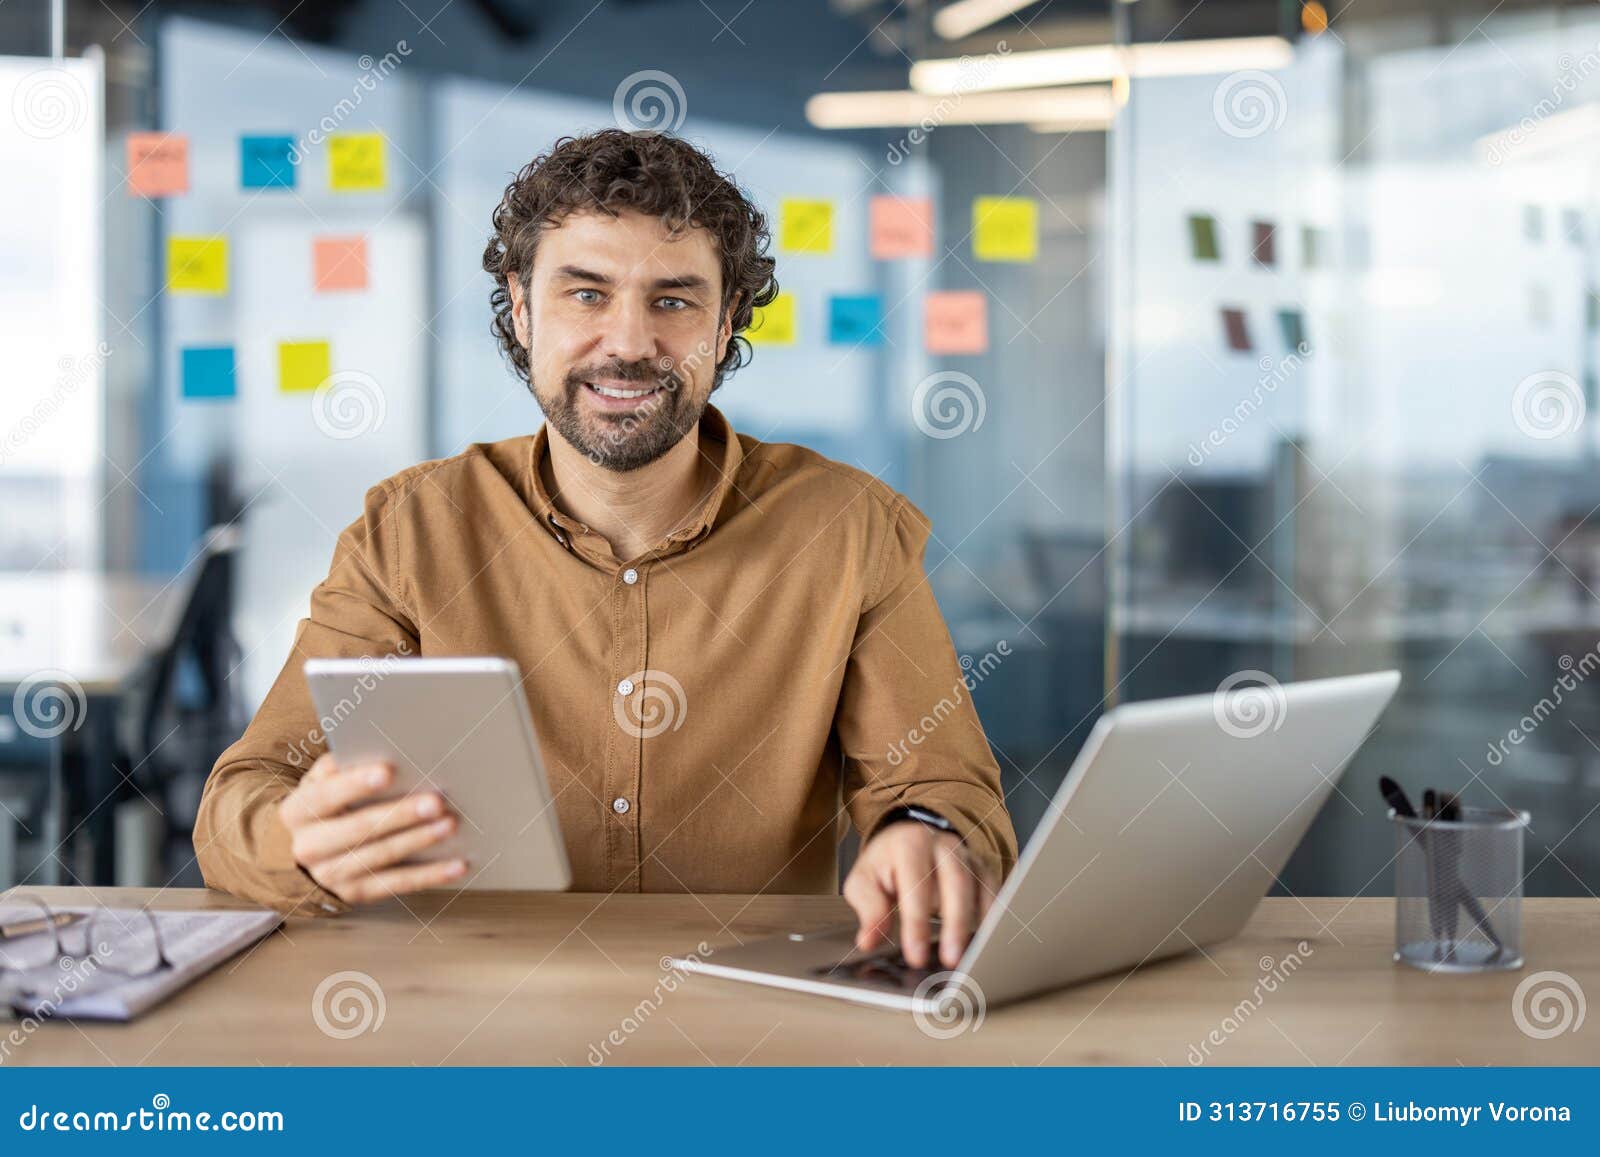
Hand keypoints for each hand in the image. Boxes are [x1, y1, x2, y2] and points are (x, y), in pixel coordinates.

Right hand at [278, 754, 467, 904]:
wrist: (302, 852)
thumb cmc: (325, 804)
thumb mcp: (320, 782)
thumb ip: (343, 767)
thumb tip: (384, 750)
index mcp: (298, 811)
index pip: (326, 796)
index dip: (356, 784)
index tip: (388, 771)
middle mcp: (309, 847)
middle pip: (360, 829)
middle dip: (400, 814)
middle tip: (436, 801)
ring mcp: (331, 875)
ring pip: (382, 857)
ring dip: (419, 841)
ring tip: (449, 825)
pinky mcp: (356, 893)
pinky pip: (397, 884)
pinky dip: (430, 875)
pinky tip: (457, 865)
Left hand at [843, 820, 997, 969]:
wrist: (908, 837)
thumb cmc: (886, 865)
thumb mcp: (865, 881)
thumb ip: (869, 909)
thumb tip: (869, 941)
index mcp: (910, 845)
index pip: (916, 885)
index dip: (917, 922)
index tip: (916, 956)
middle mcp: (943, 846)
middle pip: (956, 882)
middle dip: (956, 923)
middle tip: (951, 960)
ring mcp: (966, 856)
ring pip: (980, 887)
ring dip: (980, 923)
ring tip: (975, 957)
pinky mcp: (982, 869)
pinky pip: (993, 891)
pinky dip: (994, 916)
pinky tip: (990, 942)